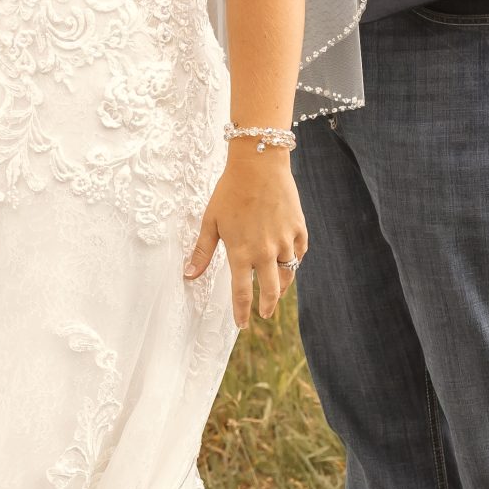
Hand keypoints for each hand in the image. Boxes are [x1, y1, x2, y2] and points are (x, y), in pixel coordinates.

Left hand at [183, 150, 306, 329]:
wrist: (259, 164)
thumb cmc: (230, 191)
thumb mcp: (211, 222)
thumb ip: (202, 252)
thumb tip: (189, 276)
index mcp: (241, 253)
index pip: (242, 294)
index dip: (242, 312)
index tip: (243, 324)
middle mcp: (265, 252)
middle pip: (271, 292)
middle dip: (268, 307)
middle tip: (265, 314)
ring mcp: (285, 241)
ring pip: (288, 274)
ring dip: (282, 285)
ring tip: (277, 290)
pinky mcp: (299, 229)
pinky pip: (299, 253)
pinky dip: (294, 260)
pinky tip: (289, 262)